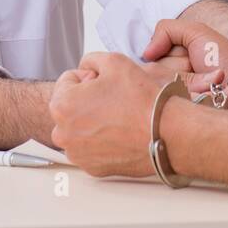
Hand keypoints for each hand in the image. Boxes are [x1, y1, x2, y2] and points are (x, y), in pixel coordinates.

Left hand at [49, 52, 227, 177]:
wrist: (166, 133)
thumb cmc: (142, 101)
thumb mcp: (114, 61)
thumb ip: (91, 59)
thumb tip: (86, 67)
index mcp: (62, 105)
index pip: (67, 80)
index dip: (89, 77)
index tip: (106, 84)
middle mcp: (63, 133)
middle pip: (71, 106)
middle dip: (87, 100)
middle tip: (114, 100)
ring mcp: (78, 154)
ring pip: (80, 128)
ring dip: (93, 121)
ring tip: (119, 117)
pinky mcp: (92, 168)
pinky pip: (91, 148)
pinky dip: (102, 140)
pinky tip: (121, 133)